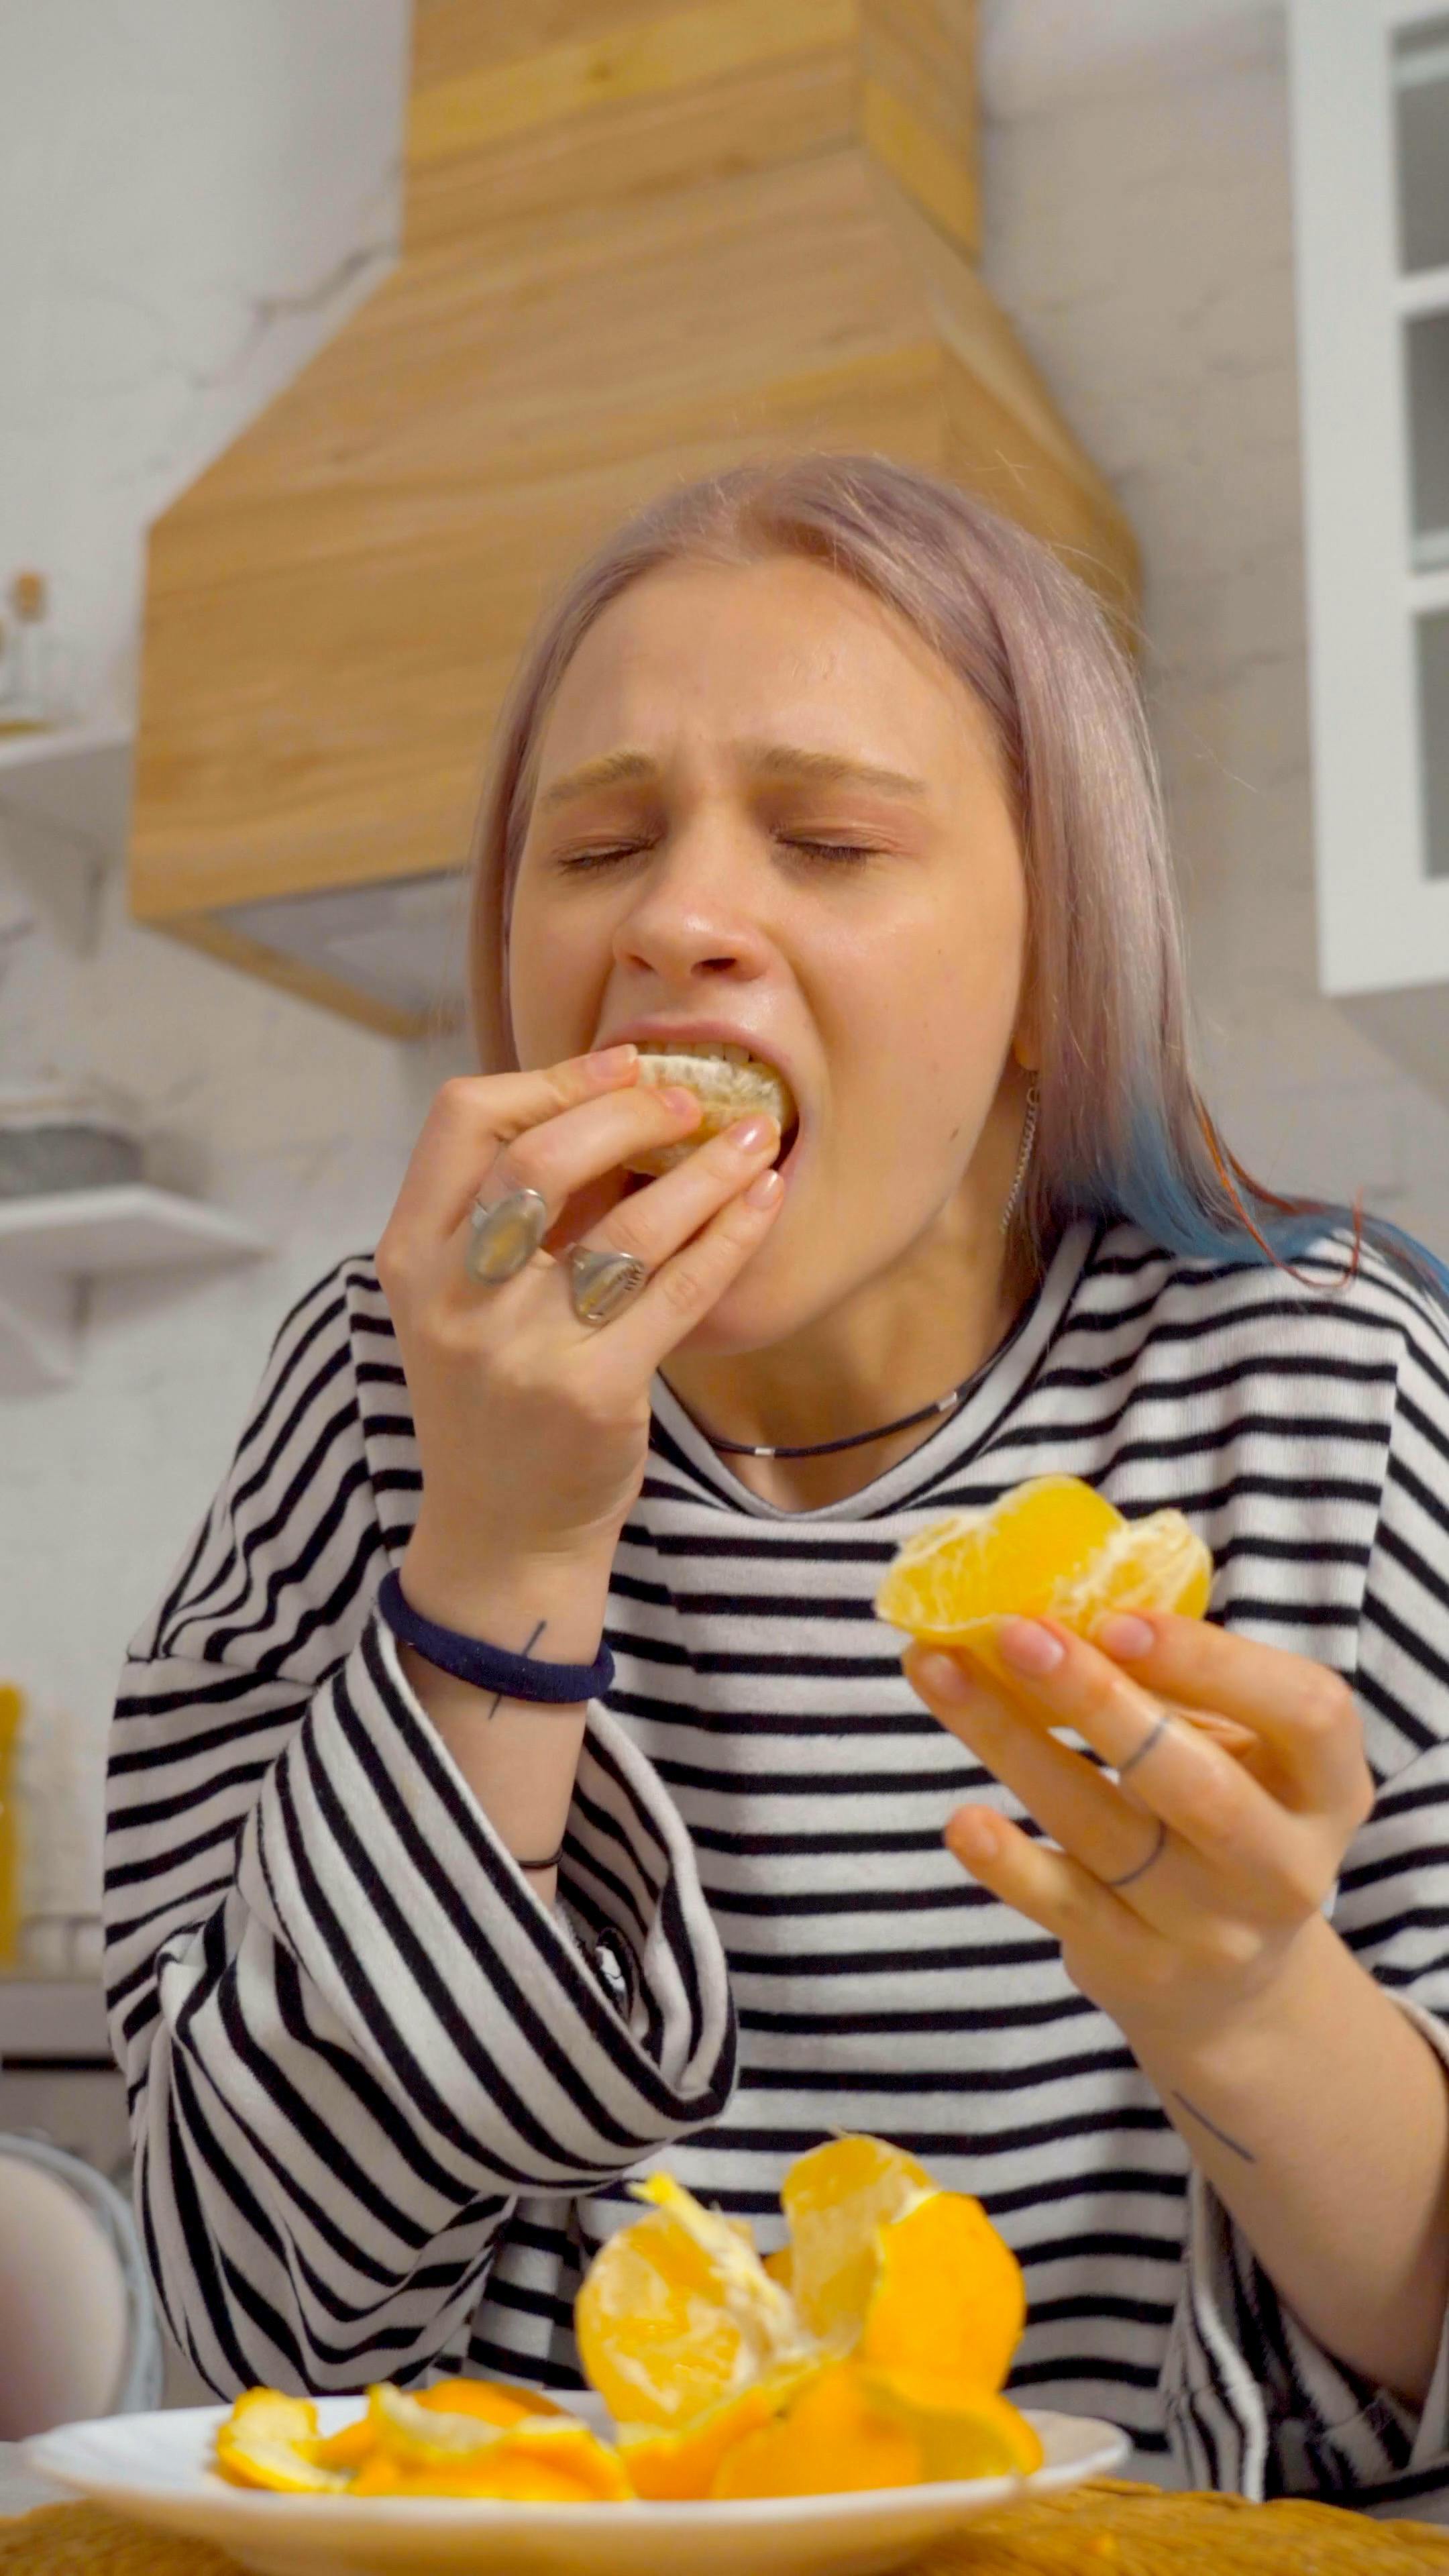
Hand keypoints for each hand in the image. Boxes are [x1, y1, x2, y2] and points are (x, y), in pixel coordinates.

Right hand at [376, 1048, 783, 1597]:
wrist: (502, 1533)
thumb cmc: (496, 1397)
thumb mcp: (465, 1299)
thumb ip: (516, 1211)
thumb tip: (618, 1103)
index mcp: (410, 1257)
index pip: (462, 1120)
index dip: (550, 1078)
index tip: (622, 1064)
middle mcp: (453, 1298)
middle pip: (539, 1156)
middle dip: (628, 1110)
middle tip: (692, 1101)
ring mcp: (521, 1348)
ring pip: (626, 1224)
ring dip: (705, 1170)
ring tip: (757, 1138)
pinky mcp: (593, 1392)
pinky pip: (679, 1289)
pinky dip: (731, 1234)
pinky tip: (764, 1201)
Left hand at [904, 1613, 1375, 2054]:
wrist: (1230, 1988)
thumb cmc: (1222, 1820)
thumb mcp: (1237, 1752)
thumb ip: (1178, 1687)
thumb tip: (1058, 1604)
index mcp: (1326, 1784)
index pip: (1305, 1711)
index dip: (1212, 1662)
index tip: (1112, 1618)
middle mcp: (1283, 1863)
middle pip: (1194, 1780)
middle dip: (1097, 1698)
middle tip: (1014, 1631)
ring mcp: (1212, 1927)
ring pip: (1104, 1829)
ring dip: (1012, 1743)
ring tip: (939, 1672)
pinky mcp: (1140, 1966)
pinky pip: (1066, 1907)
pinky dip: (1010, 1864)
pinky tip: (963, 1820)